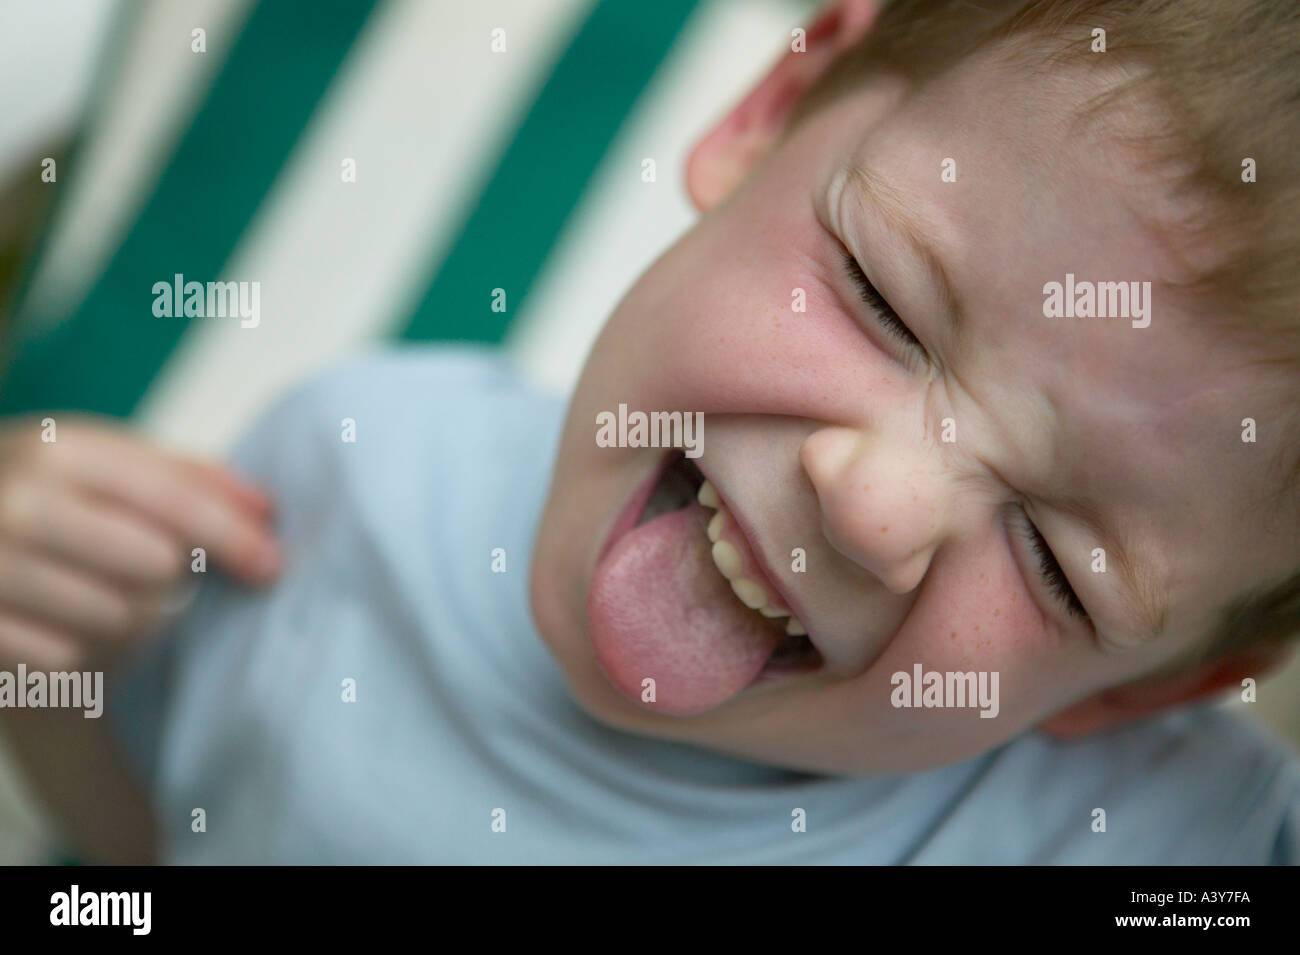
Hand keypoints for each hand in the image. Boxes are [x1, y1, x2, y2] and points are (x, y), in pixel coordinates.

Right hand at [0, 415, 280, 669]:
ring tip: (100, 595)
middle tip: (151, 573)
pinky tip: (61, 622)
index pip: (175, 503)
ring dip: (130, 619)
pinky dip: (80, 650)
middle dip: (170, 577)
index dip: (234, 538)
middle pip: (156, 568)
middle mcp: (20, 504)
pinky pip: (69, 659)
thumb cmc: (41, 491)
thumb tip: (266, 509)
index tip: (272, 566)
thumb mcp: (101, 460)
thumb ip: (188, 478)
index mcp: (60, 451)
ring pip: (119, 619)